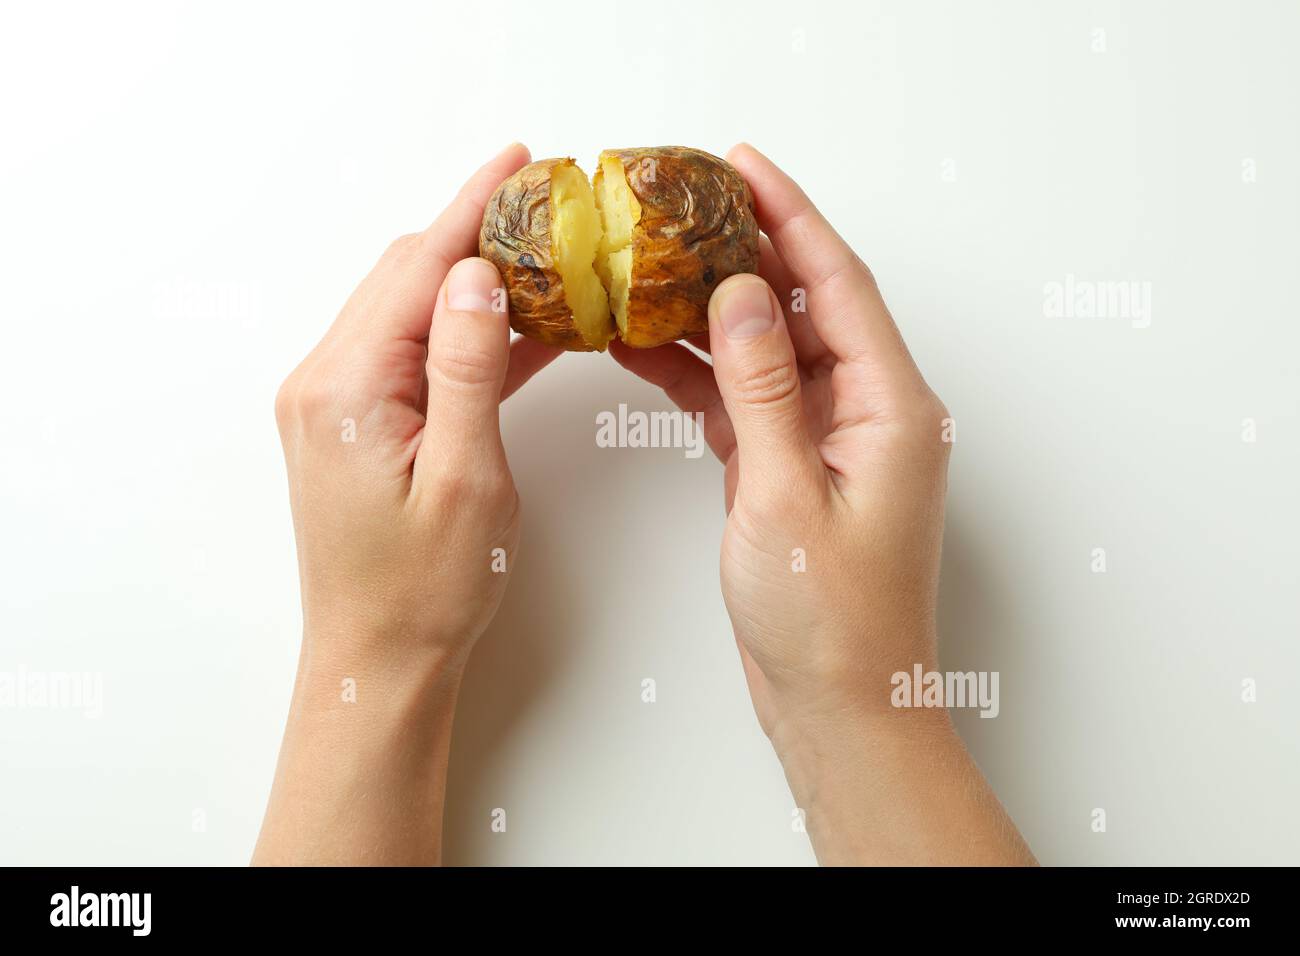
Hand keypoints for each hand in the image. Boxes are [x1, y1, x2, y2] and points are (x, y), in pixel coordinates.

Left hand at [253, 143, 560, 864]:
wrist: (378, 658)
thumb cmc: (424, 589)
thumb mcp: (467, 479)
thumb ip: (466, 369)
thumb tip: (475, 275)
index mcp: (347, 390)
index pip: (419, 271)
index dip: (473, 210)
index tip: (520, 162)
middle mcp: (324, 383)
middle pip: (405, 277)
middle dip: (472, 234)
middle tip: (542, 205)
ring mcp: (333, 402)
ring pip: (407, 309)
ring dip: (468, 280)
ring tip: (538, 256)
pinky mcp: (351, 423)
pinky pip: (409, 352)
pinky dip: (459, 332)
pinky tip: (512, 326)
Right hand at [612, 144, 1034, 864]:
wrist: (842, 707)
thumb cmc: (831, 622)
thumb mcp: (784, 494)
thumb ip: (763, 386)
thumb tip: (741, 292)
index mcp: (891, 409)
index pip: (840, 283)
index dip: (792, 215)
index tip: (742, 165)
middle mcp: (869, 414)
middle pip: (805, 306)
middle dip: (746, 250)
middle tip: (683, 206)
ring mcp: (830, 442)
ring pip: (768, 351)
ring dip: (713, 313)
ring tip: (651, 267)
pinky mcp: (792, 470)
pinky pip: (746, 400)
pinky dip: (702, 374)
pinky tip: (647, 350)